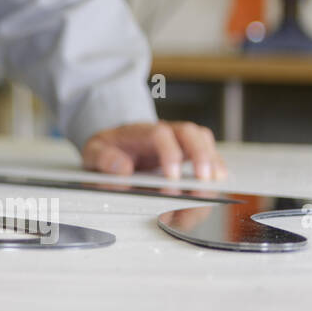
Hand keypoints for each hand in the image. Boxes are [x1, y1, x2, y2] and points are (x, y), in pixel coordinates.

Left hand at [81, 121, 225, 180]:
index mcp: (138, 131)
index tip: (171, 177)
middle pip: (188, 131)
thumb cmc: (106, 148)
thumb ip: (103, 159)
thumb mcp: (93, 152)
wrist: (112, 142)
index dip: (169, 154)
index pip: (160, 134)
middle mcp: (162, 131)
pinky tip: (218, 176)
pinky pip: (206, 147)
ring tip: (215, 180)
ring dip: (211, 157)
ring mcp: (175, 138)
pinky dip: (215, 160)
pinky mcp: (184, 148)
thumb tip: (123, 169)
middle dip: (199, 154)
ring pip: (201, 137)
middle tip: (203, 178)